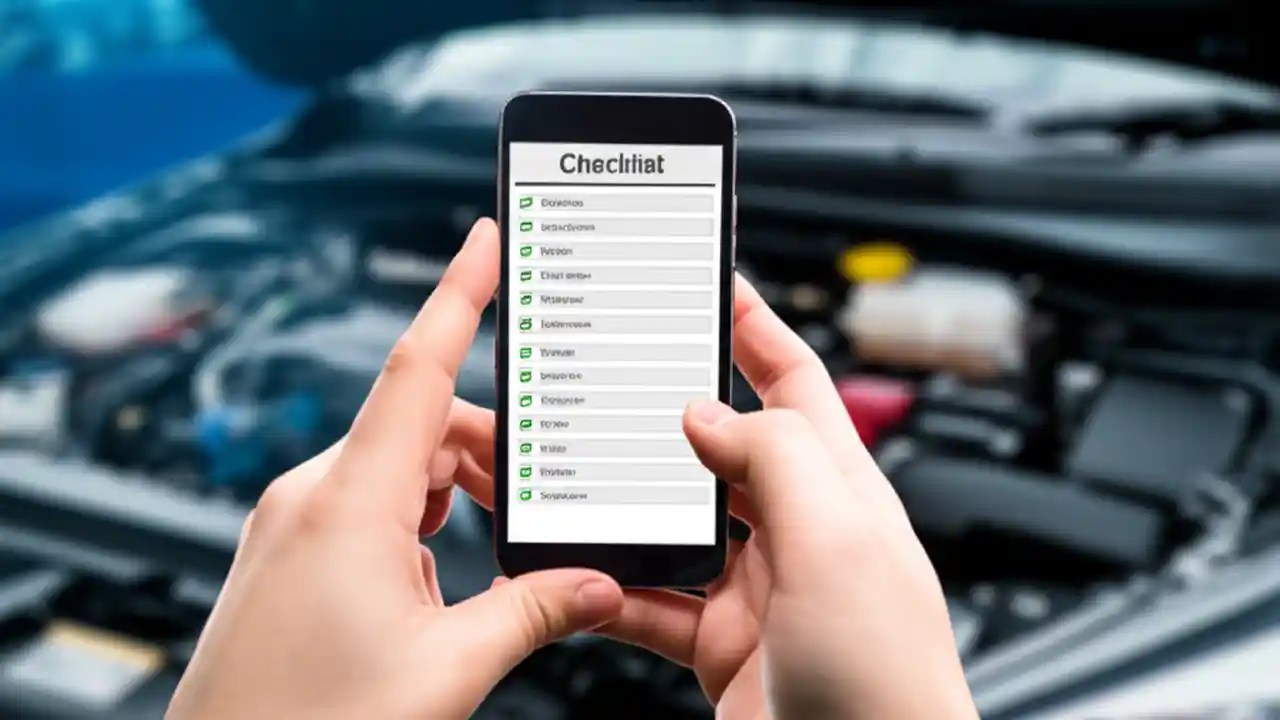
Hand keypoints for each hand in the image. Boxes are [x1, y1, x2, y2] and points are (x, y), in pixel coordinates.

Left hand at [167, 219, 623, 719]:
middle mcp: (309, 498)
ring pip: (395, 470)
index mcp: (346, 503)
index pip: (416, 370)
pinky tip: (441, 580)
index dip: (456, 296)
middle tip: (551, 499)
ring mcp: (290, 528)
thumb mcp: (446, 670)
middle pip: (420, 428)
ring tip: (498, 556)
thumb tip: (597, 582)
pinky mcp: (284, 558)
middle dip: (492, 450)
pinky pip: (364, 508)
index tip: (481, 240)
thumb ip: (532, 612)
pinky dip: (417, 522)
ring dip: (454, 492)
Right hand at [441, 276, 976, 718]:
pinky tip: (580, 572)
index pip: (793, 382)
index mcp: (840, 489)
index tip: (709, 285)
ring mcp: (756, 591)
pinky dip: (610, 586)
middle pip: (719, 448)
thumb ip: (773, 457)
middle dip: (662, 415)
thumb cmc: (888, 679)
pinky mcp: (720, 644)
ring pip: (673, 524)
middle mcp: (798, 532)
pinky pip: (649, 599)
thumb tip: (705, 411)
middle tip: (607, 382)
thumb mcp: (836, 539)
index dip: (752, 329)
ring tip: (573, 475)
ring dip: (621, 504)